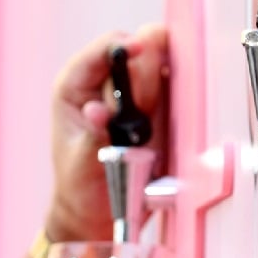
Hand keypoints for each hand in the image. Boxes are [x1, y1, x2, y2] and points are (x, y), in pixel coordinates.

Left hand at [43, 25, 167, 245]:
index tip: (137, 50)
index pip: (105, 47)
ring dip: (165, 89)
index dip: (124, 46)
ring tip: (147, 130)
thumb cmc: (81, 185)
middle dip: (147, 72)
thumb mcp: (82, 164)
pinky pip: (180, 89)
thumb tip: (100, 111)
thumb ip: (95, 136)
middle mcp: (108, 82)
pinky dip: (181, 99)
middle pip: (142, 49)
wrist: (99, 211)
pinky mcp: (162, 106)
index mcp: (75, 86)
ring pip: (165, 66)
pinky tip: (169, 126)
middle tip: (144, 107)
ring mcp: (139, 92)